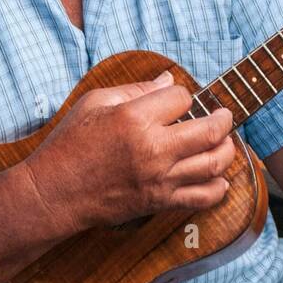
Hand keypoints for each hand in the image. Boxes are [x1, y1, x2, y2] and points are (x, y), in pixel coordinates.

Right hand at [22, 70, 235, 231]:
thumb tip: (167, 79)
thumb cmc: (69, 144)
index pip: (181, 98)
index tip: (177, 101)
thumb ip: (136, 89)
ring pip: (214, 163)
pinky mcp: (160, 202)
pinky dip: (218, 188)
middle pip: (211, 130)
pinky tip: (219, 178)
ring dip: (228, 149)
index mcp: (135, 118)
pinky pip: (202, 197)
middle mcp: (153, 149)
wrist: (54, 193)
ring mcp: (160, 178)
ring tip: (225, 142)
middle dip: (223, 119)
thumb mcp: (95, 102)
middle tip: (224, 115)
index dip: (182, 96)